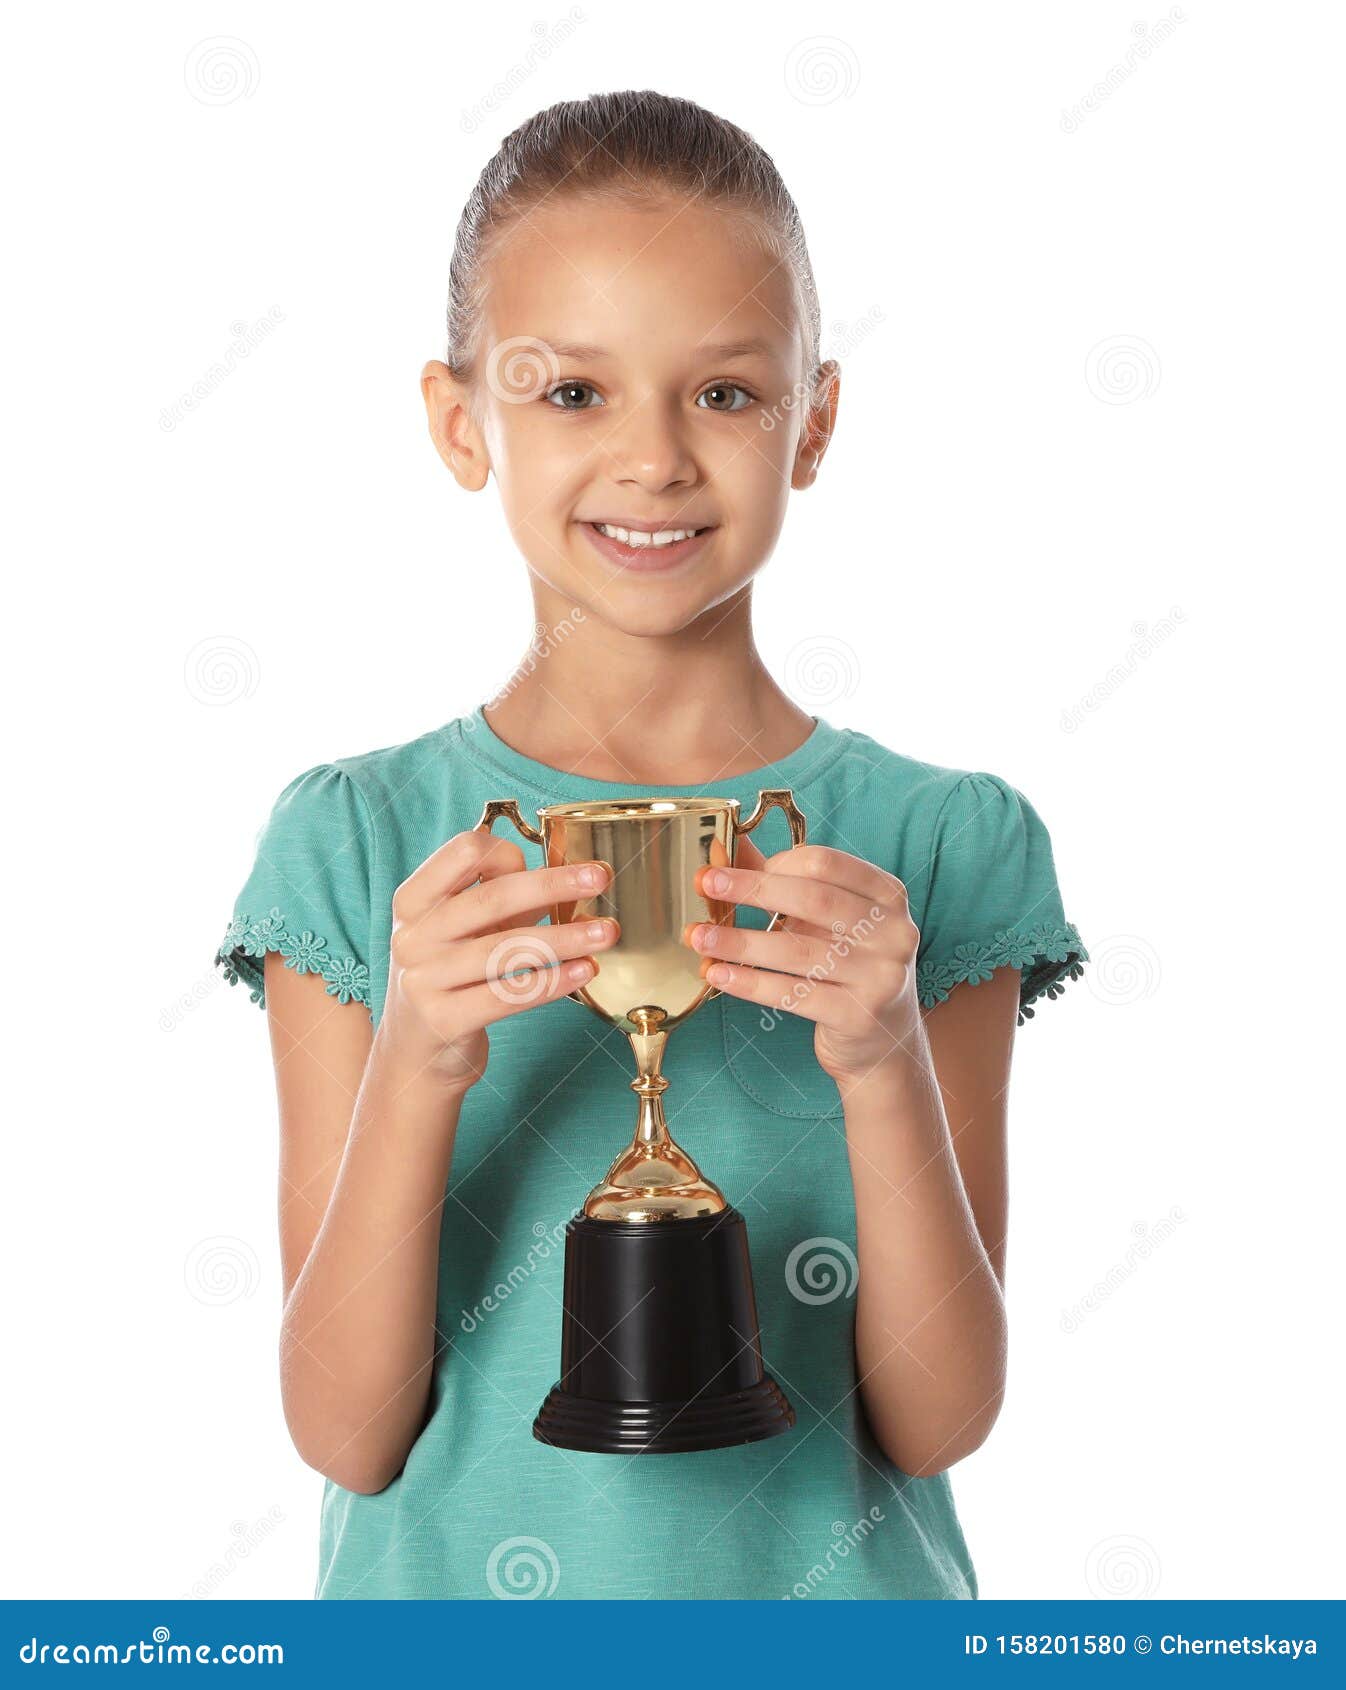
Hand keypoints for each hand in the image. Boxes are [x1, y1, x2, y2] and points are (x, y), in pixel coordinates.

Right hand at [379, 831, 618, 1092]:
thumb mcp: (467, 929)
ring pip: (504, 950)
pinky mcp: (442, 1020)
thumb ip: (505, 898)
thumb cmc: (452, 975)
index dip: (509, 852)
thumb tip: (568, 874)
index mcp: (414, 900)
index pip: (463, 852)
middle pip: (491, 897)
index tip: (547, 862)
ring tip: (605, 933)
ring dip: (564, 938)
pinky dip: (552, 982)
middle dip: (553, 885)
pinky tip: (584, 971)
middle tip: (601, 878)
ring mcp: (422, 979)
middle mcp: (412, 936)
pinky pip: (508, 996)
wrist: (416, 1050)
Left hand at [682, 834, 921, 1090]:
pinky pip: (793, 994)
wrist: (884, 1041)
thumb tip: (724, 849)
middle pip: (813, 899)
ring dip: (740, 941)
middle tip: (706, 884)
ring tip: (698, 937)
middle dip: (752, 890)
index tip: (735, 870)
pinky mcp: (858, 1015)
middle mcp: (893, 931)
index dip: (775, 863)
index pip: (826, 864)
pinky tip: (717, 974)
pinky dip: (750, 983)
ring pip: (797, 951)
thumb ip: (782, 883)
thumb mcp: (828, 921)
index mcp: (887, 894)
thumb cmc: (849, 966)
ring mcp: (880, 975)